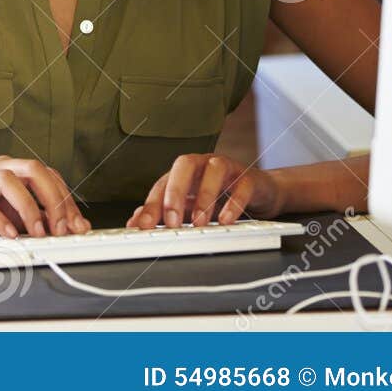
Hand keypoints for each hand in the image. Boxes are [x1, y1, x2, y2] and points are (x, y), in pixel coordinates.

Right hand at [0, 156, 90, 240]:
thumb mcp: (0, 215)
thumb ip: (27, 218)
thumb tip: (62, 231)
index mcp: (6, 169)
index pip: (46, 174)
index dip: (65, 198)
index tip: (78, 224)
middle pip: (32, 169)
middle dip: (53, 198)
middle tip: (63, 228)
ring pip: (9, 180)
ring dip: (30, 208)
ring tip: (39, 234)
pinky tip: (10, 236)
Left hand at [126, 152, 283, 228]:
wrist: (256, 191)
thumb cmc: (218, 196)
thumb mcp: (188, 205)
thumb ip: (162, 212)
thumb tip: (135, 223)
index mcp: (183, 172)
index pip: (163, 183)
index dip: (152, 204)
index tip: (144, 226)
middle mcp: (202, 164)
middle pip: (184, 165)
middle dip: (175, 192)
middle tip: (172, 221)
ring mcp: (227, 168)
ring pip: (214, 170)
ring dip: (205, 197)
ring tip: (199, 222)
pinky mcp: (249, 178)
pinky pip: (242, 186)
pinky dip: (233, 203)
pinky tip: (225, 220)